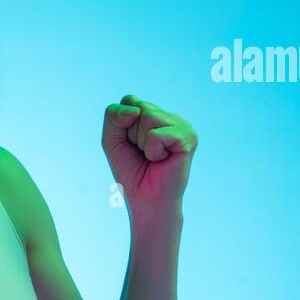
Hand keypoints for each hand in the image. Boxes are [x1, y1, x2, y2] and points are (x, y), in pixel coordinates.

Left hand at [101, 95, 197, 211]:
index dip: (121, 125)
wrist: (145, 200)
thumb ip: (113, 116)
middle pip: (138, 107)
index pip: (129, 100)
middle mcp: (171, 117)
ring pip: (147, 116)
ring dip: (141, 142)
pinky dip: (152, 150)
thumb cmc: (131, 171)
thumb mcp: (111, 140)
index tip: (131, 144)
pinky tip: (162, 160)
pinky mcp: (189, 138)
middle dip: (131, 134)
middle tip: (143, 153)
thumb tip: (136, 110)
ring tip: (152, 157)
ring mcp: (183, 126)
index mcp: (156, 114)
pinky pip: (156, 134)